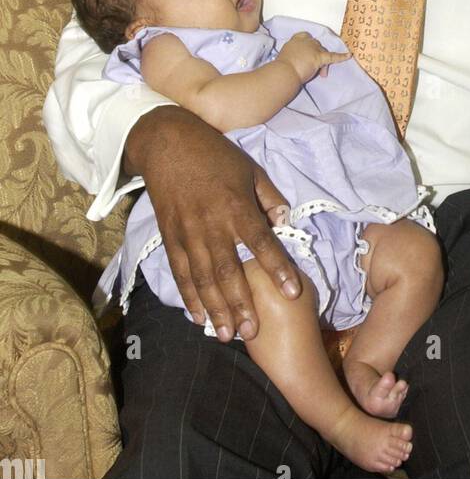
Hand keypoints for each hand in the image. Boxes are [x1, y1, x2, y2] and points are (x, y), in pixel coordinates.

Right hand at [124, 105, 301, 341]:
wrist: (168, 143)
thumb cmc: (215, 155)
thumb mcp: (250, 168)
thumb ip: (269, 197)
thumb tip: (285, 221)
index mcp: (237, 206)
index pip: (262, 243)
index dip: (278, 269)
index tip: (293, 292)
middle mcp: (212, 224)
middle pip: (229, 271)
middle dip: (242, 304)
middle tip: (253, 332)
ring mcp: (188, 234)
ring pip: (203, 279)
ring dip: (216, 310)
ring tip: (226, 335)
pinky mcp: (171, 238)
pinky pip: (181, 273)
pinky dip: (189, 297)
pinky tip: (198, 317)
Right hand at [279, 31, 350, 81]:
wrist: (284, 73)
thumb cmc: (281, 69)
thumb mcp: (286, 59)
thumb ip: (294, 58)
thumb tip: (300, 64)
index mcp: (294, 41)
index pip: (305, 36)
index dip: (310, 44)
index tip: (309, 51)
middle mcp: (305, 42)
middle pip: (317, 46)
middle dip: (317, 56)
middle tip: (314, 70)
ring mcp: (313, 48)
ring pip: (323, 52)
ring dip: (323, 63)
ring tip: (320, 75)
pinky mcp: (320, 56)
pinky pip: (332, 56)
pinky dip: (341, 56)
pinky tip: (349, 55)